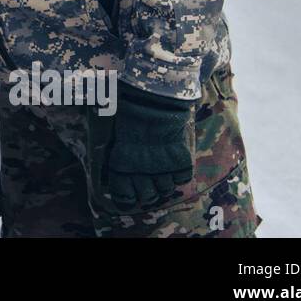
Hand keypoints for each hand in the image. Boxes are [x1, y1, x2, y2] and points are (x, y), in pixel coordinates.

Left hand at [100, 82, 195, 209]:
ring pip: (166, 189)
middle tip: (150, 184)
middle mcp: (142, 173)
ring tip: (163, 171)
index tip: (130, 195)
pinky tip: (175, 163)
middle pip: (148, 196)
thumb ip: (121, 157)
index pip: (124, 197)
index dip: (127, 198)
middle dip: (148, 193)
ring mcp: (164, 170)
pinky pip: (183, 179)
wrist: (153, 101)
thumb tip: (119, 167)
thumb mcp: (118, 138)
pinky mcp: (182, 164)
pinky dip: (180, 174)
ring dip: (164, 183)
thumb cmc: (129, 114)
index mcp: (121, 167)